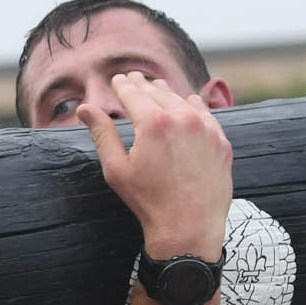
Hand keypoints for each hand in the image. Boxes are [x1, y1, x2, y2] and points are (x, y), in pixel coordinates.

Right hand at [81, 72, 232, 263]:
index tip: (117, 79)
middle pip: (159, 93)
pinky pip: (206, 114)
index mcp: (153, 123)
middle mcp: (182, 118)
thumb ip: (102, 134)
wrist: (189, 226)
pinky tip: (188, 101)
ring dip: (168, 93)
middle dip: (144, 85)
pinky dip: (193, 105)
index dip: (123, 85)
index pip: (134, 94)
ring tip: (157, 87)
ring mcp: (206, 128)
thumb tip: (84, 108)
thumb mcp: (116, 169)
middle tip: (134, 78)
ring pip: (183, 100)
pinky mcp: (221, 141)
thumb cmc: (148, 201)